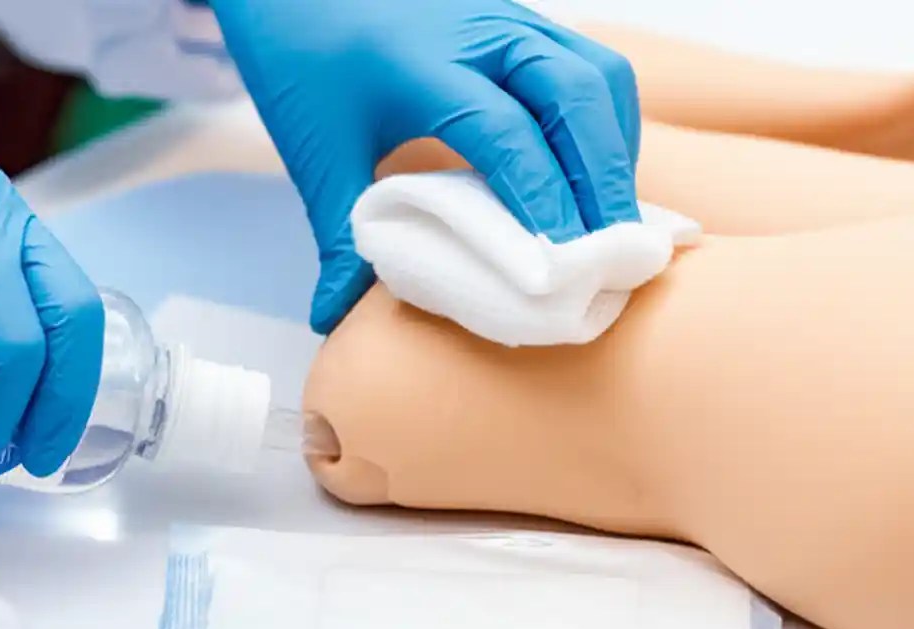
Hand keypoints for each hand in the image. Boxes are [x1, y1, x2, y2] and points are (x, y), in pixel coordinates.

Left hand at [209, 0, 641, 332]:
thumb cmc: (300, 59)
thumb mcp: (316, 150)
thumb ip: (339, 233)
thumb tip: (334, 314)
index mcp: (423, 65)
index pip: (506, 133)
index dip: (541, 198)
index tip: (559, 263)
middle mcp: (479, 32)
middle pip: (575, 95)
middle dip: (601, 177)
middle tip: (610, 250)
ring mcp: (507, 18)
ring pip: (596, 73)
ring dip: (613, 146)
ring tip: (609, 216)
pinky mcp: (519, 18)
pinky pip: (587, 63)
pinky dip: (605, 120)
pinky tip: (592, 170)